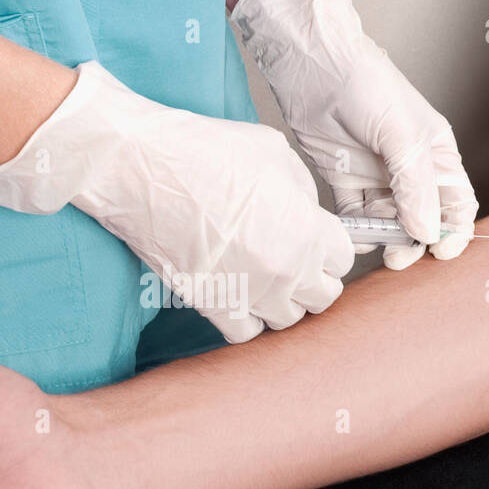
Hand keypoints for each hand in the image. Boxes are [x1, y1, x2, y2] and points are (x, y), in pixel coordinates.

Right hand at [0, 61, 353, 342]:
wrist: (145, 171)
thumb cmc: (204, 154)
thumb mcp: (276, 155)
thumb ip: (303, 193)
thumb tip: (306, 212)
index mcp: (309, 233)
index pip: (343, 261)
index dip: (329, 248)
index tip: (318, 242)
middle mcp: (286, 272)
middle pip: (323, 297)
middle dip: (312, 278)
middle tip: (295, 261)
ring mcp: (251, 295)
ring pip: (287, 320)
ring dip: (281, 302)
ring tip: (265, 279)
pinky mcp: (214, 306)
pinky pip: (247, 334)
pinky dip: (247, 320)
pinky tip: (239, 296)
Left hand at [233, 0, 479, 268]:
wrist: (314, 68)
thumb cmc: (366, 84)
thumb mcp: (402, 135)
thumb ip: (415, 185)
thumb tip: (426, 230)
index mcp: (435, 153)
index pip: (456, 202)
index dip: (454, 230)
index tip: (442, 252)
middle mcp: (408, 169)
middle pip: (422, 219)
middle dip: (415, 242)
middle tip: (400, 257)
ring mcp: (377, 176)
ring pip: (388, 222)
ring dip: (385, 239)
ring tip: (377, 246)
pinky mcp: (345, 181)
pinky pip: (356, 217)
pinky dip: (356, 231)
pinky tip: (353, 234)